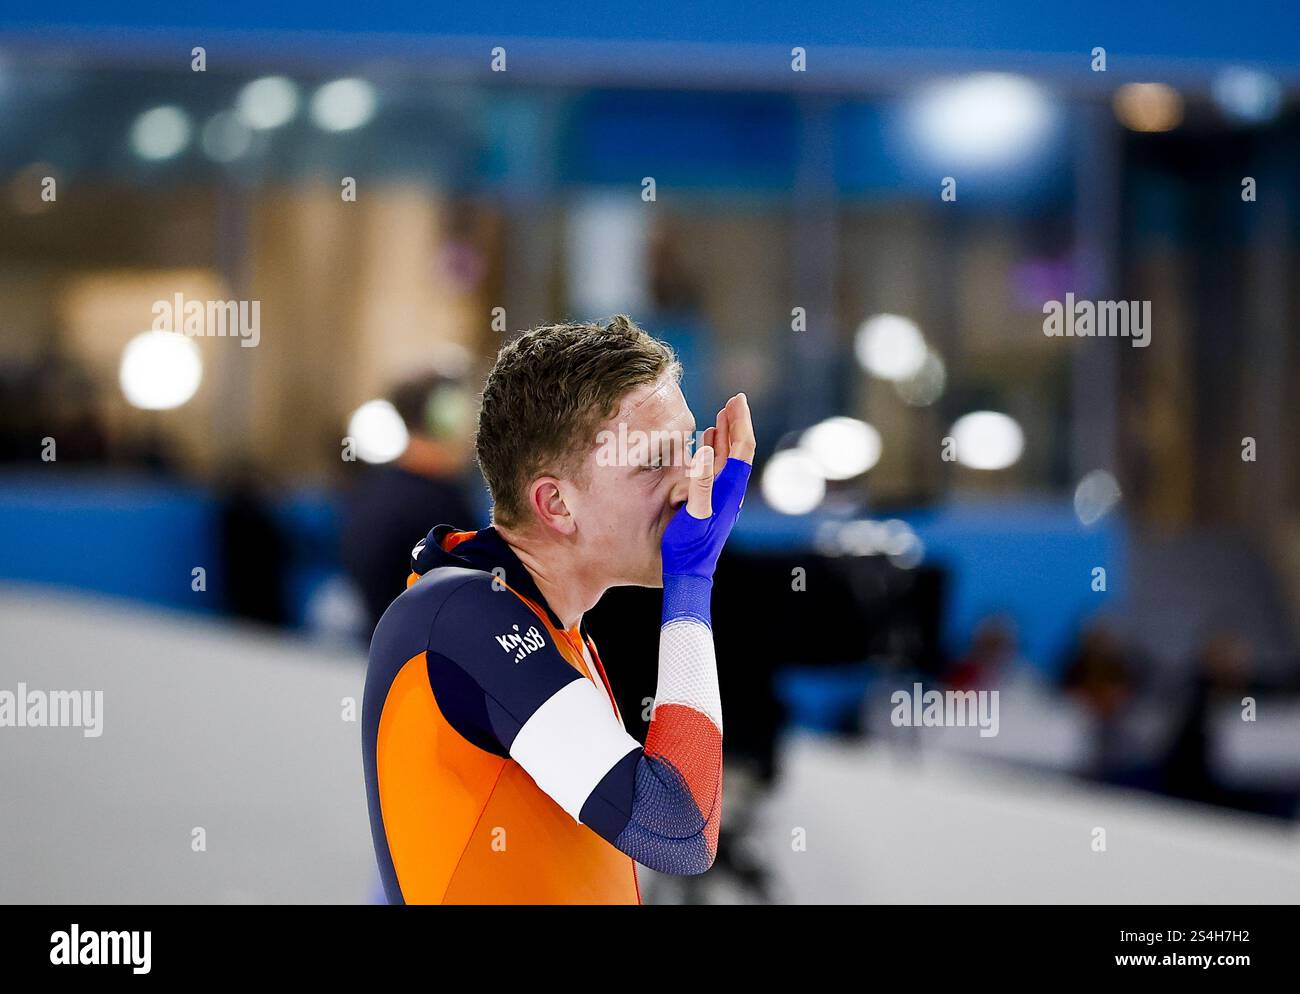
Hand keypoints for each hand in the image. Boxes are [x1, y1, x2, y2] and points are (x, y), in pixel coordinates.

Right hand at [661, 394, 754, 579]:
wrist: (688, 572)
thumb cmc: (687, 547)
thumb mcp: (692, 515)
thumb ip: (700, 484)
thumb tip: (706, 453)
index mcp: (728, 489)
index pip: (742, 449)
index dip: (740, 422)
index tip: (737, 400)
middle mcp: (729, 491)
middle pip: (739, 450)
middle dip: (736, 423)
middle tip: (733, 400)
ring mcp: (722, 496)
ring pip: (728, 459)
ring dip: (726, 436)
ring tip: (722, 416)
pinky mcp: (712, 502)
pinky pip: (717, 470)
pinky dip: (714, 452)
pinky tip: (707, 446)